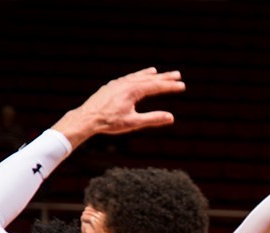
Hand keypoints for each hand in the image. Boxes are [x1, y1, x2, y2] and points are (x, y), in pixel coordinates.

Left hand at [53, 68, 185, 147]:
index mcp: (132, 90)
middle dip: (164, 77)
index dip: (170, 86)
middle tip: (177, 74)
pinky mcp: (111, 87)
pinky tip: (137, 78)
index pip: (156, 86)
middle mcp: (125, 83)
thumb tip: (171, 117)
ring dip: (149, 75)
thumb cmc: (109, 122)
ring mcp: (117, 84)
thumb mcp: (133, 122)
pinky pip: (127, 78)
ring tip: (157, 72)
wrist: (86, 118)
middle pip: (149, 78)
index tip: (182, 85)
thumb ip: (152, 118)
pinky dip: (136, 77)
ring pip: (137, 77)